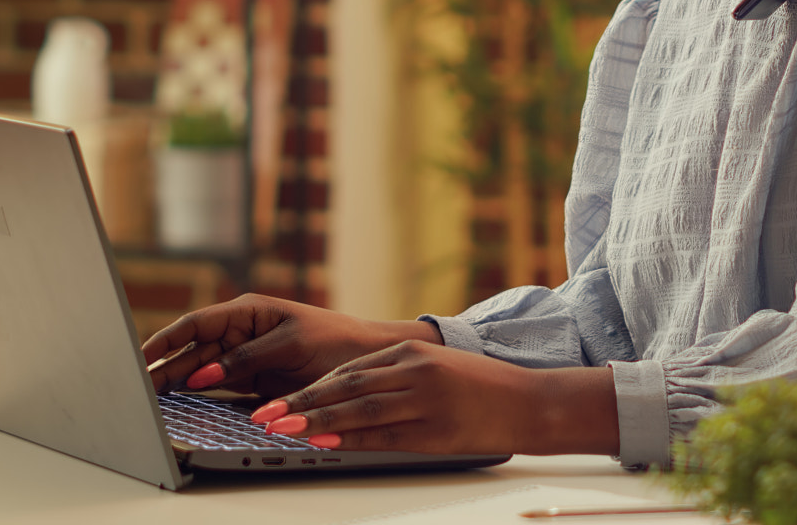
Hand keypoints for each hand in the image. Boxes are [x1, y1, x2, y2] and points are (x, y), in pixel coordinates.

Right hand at [140, 293, 440, 398]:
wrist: (368, 359)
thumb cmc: (334, 341)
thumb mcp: (289, 346)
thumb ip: (245, 359)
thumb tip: (202, 374)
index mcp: (248, 312)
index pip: (196, 324)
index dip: (166, 338)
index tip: (141, 353)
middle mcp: (242, 331)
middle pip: (192, 348)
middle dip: (164, 364)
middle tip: (138, 385)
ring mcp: (246, 355)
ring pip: (201, 368)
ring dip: (177, 380)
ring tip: (151, 396)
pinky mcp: (254, 378)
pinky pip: (219, 384)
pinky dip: (200, 392)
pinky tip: (182, 401)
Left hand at [247, 341, 619, 455]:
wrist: (532, 402)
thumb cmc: (482, 389)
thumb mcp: (435, 369)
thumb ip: (395, 376)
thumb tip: (343, 398)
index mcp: (411, 352)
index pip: (347, 370)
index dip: (308, 387)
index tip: (275, 401)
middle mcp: (414, 370)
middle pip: (345, 387)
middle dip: (300, 403)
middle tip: (263, 417)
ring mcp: (425, 398)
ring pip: (359, 410)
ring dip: (316, 421)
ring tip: (283, 431)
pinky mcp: (437, 428)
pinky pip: (385, 435)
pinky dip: (351, 439)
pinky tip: (326, 443)